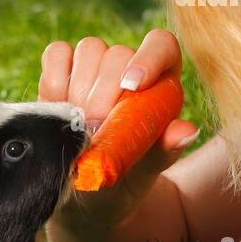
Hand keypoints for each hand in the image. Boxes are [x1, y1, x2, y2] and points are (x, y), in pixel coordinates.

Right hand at [38, 29, 198, 230]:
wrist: (85, 195)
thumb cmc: (125, 180)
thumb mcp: (146, 170)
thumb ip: (165, 149)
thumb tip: (186, 132)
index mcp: (161, 83)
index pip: (162, 46)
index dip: (149, 57)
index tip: (133, 86)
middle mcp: (130, 67)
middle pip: (119, 53)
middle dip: (104, 93)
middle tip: (96, 131)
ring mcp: (95, 66)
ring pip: (89, 49)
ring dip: (80, 88)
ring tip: (80, 126)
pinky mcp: (63, 70)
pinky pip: (58, 54)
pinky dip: (55, 79)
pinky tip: (58, 108)